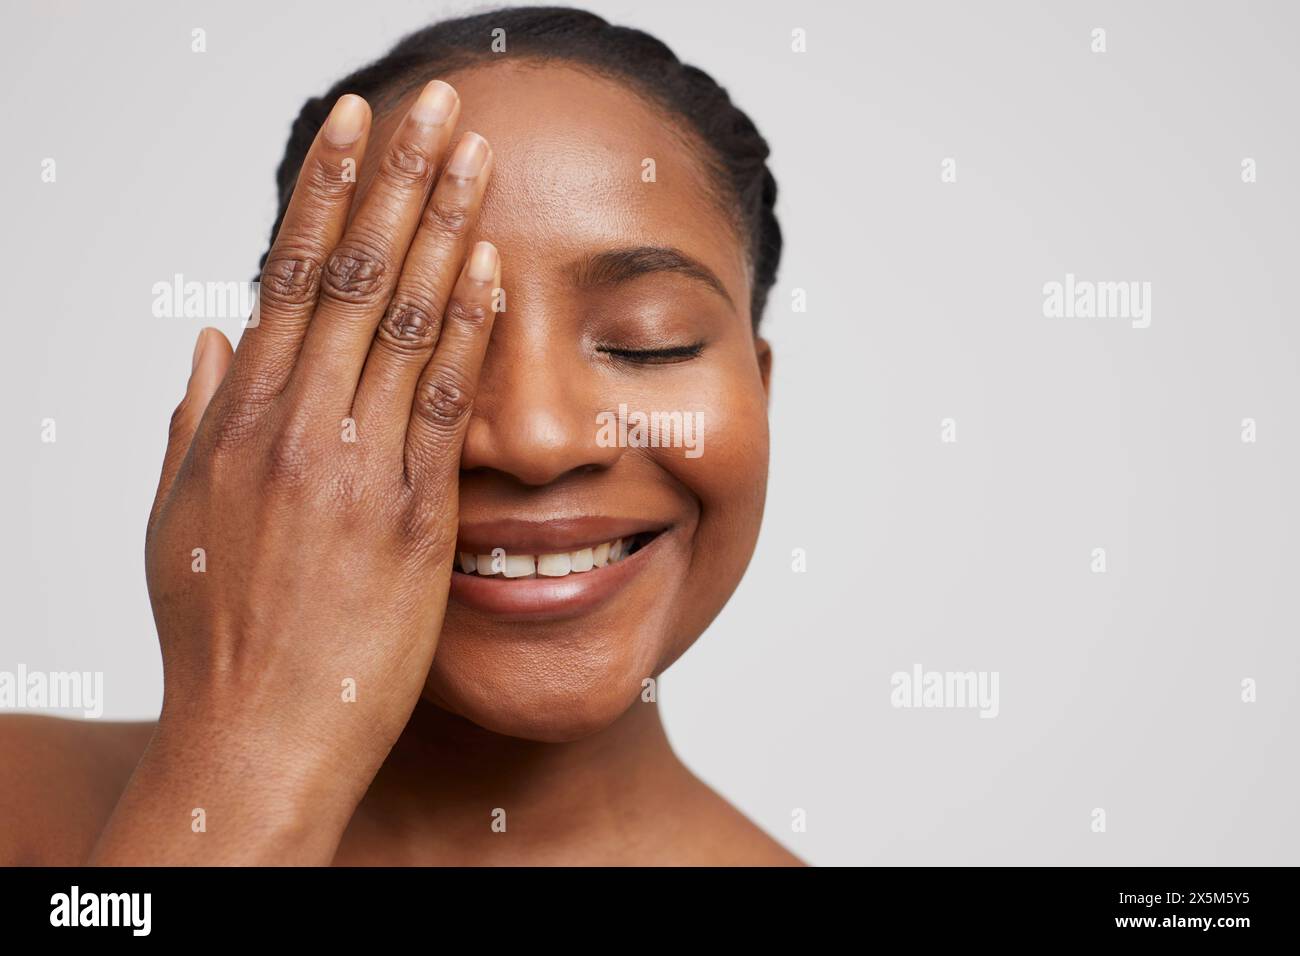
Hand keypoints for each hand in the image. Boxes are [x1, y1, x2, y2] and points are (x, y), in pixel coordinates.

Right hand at [93, 81, 497, 863]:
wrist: (258, 736)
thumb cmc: (216, 633)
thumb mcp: (177, 518)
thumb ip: (195, 419)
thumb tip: (212, 337)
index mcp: (236, 420)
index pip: (285, 274)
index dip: (323, 191)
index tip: (351, 125)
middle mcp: (293, 429)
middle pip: (350, 276)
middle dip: (394, 179)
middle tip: (431, 103)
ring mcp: (354, 470)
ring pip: (400, 323)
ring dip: (444, 228)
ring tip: (475, 155)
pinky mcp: (413, 518)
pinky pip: (445, 406)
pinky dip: (470, 331)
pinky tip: (494, 269)